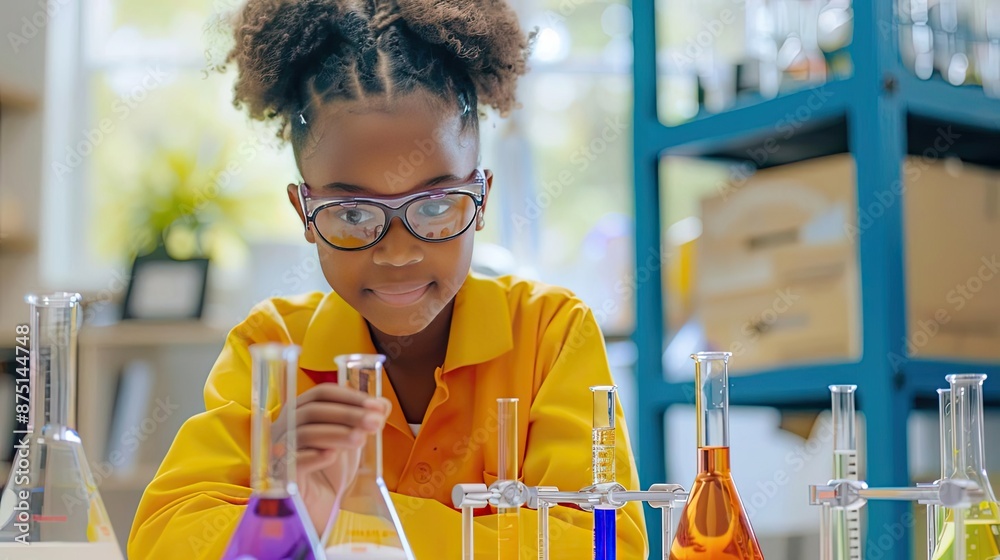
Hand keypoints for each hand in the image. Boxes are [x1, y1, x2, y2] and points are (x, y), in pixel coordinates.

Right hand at [274, 383, 390, 534]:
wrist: (320, 507)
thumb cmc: (332, 471)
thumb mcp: (352, 442)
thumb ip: (365, 421)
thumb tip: (384, 403)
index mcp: (302, 412)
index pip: (322, 394)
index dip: (350, 397)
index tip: (375, 406)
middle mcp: (286, 427)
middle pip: (313, 411)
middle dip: (347, 414)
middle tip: (375, 422)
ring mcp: (280, 450)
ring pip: (304, 433)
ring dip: (336, 433)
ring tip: (361, 439)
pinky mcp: (281, 476)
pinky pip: (293, 461)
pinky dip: (314, 456)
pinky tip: (332, 456)